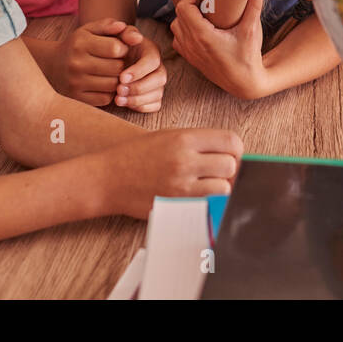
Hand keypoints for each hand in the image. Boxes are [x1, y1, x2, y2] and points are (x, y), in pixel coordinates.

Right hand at [53, 19, 139, 106]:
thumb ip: (108, 25)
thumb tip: (125, 28)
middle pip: (117, 68)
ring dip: (116, 79)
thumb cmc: (77, 45)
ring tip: (110, 73)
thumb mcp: (89, 30)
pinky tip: (103, 84)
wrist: (51, 65)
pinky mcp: (76, 97)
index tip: (119, 49)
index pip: (116, 48)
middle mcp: (76, 63)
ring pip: (113, 85)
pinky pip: (105, 98)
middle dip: (121, 64)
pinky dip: (108, 92)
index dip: (123, 48)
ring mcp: (75, 82)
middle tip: (116, 62)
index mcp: (80, 43)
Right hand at [99, 128, 243, 217]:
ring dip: (220, 187)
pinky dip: (208, 201)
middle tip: (220, 172)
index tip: (231, 155)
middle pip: (230, 165)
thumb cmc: (135, 155)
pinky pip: (207, 204)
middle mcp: (185, 161)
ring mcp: (181, 186)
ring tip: (208, 184)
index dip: (236, 149)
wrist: (107, 178)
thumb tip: (228, 151)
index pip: (230, 141)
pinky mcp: (176, 206)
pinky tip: (197, 196)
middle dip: (230, 169)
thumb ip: (197, 142)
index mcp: (184, 139)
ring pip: (223, 188)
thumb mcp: (167, 136)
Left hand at [113, 28, 167, 112]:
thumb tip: (137, 38)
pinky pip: (155, 105)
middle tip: (119, 90)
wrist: (111, 58)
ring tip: (118, 100)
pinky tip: (126, 104)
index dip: (139, 71)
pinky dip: (142, 107)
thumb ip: (126, 33)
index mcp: (151, 50)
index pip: (152, 61)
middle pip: (160, 79)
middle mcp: (158, 67)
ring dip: (138, 99)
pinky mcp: (154, 96)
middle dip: (139, 87)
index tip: (121, 77)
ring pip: (157, 94)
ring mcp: (157, 82)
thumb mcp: (118, 35)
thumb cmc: (115, 46)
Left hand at [170, 0, 267, 99]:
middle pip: (179, 14)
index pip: (184, 7)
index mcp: (203, 36)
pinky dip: (183, 29)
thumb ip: (254, 5)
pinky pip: (178, 39)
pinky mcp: (191, 59)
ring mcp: (190, 53)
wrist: (244, 83)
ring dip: (185, 14)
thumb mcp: (252, 30)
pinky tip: (198, 26)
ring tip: (201, 8)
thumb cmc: (248, 58)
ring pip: (175, 26)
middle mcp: (192, 44)